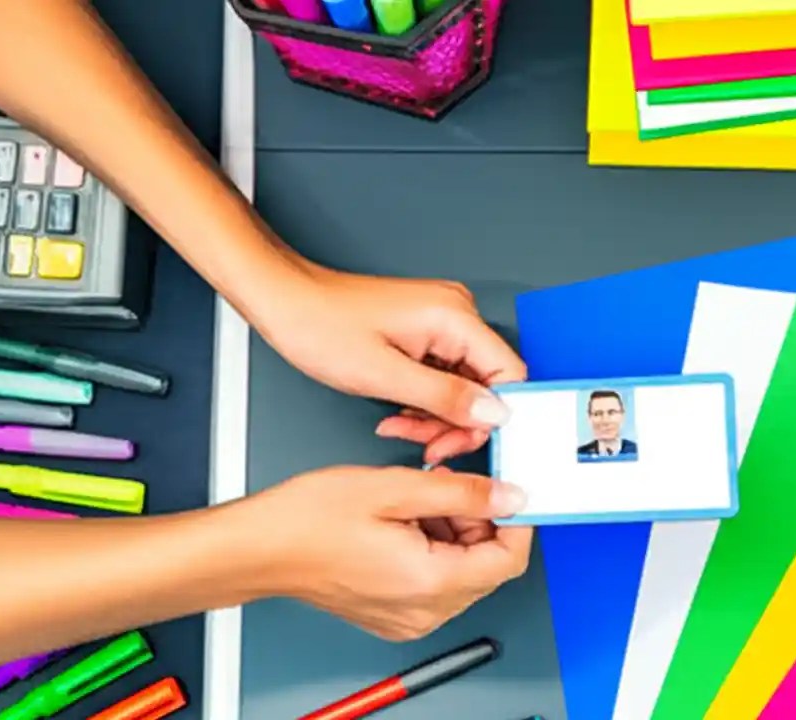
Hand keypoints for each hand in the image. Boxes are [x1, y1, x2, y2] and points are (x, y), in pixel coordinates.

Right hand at [235, 464, 531, 640]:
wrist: (258, 549)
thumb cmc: (309, 518)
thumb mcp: (395, 487)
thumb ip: (463, 492)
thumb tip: (511, 495)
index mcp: (431, 582)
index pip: (508, 560)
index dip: (517, 520)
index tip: (508, 487)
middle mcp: (425, 611)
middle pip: (487, 567)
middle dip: (479, 520)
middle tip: (447, 483)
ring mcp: (409, 618)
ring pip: (463, 572)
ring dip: (454, 532)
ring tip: (416, 499)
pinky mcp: (395, 615)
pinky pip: (437, 582)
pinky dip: (434, 549)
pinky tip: (404, 522)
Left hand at [251, 260, 526, 463]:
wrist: (285, 301)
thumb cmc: (320, 325)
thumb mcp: (384, 375)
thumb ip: (445, 397)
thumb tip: (495, 414)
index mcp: (454, 316)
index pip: (510, 373)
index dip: (497, 415)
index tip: (473, 441)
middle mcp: (455, 313)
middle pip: (488, 382)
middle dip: (459, 421)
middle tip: (431, 446)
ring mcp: (441, 322)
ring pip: (464, 384)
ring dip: (437, 415)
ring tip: (403, 429)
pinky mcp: (426, 332)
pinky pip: (443, 376)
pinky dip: (425, 401)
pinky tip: (399, 414)